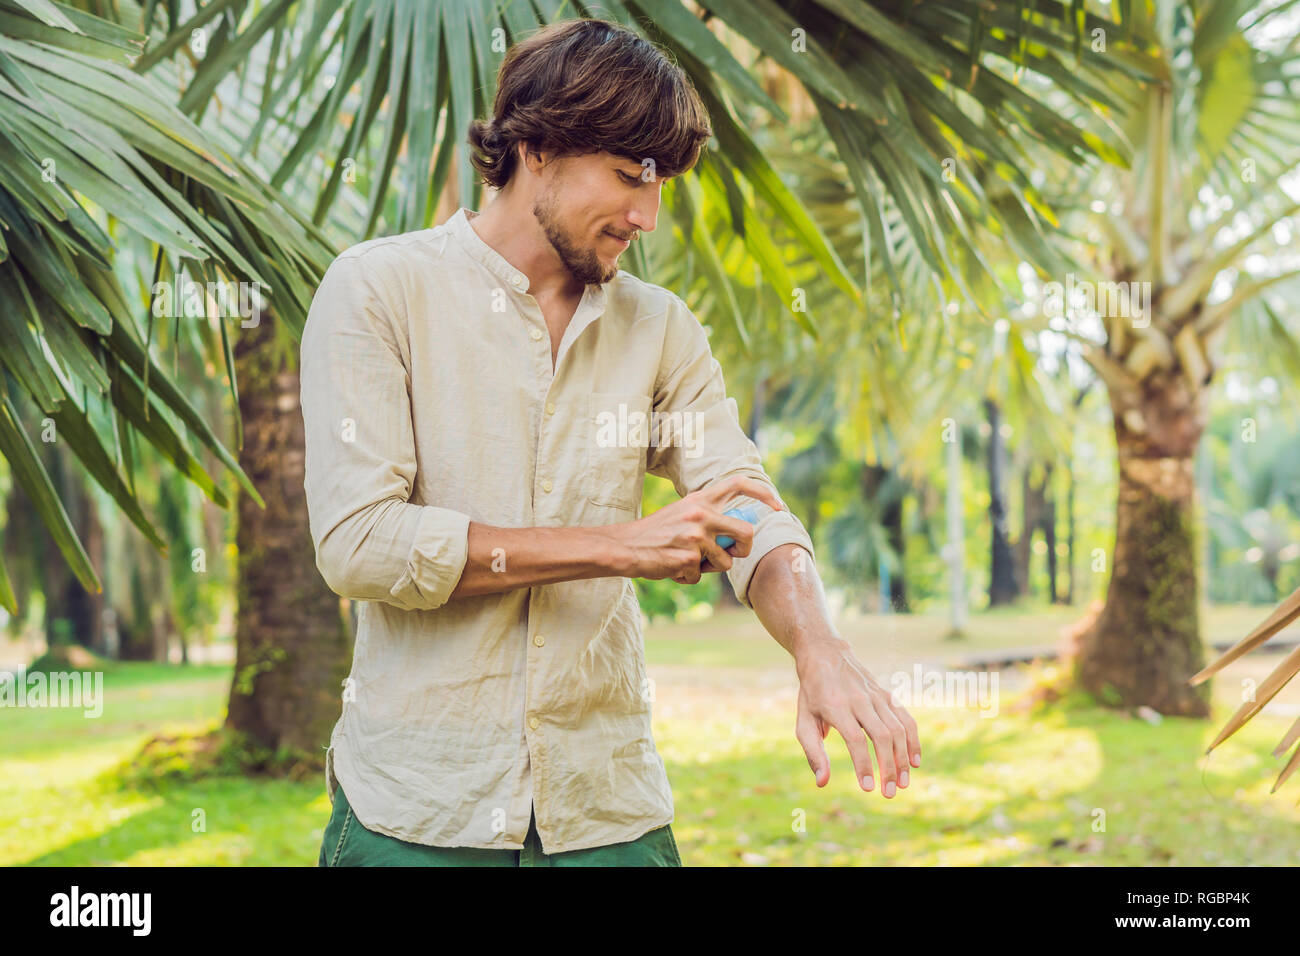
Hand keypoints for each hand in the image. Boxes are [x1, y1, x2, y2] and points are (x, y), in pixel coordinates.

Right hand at [611, 475, 784, 583]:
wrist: (625, 546)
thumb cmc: (656, 533)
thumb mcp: (683, 513)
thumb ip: (709, 516)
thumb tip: (739, 534)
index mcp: (700, 499)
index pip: (739, 484)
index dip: (764, 494)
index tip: (778, 507)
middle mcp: (701, 514)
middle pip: (747, 533)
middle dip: (744, 549)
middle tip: (732, 555)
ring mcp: (695, 537)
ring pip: (726, 563)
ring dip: (710, 568)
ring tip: (687, 561)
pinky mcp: (688, 558)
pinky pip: (701, 576)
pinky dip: (689, 577)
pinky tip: (672, 568)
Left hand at [794, 637, 920, 797]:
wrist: (825, 654)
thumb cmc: (811, 693)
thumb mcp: (804, 720)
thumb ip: (813, 751)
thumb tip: (822, 782)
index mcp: (835, 706)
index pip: (856, 740)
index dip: (864, 765)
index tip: (868, 789)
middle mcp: (859, 699)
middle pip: (882, 736)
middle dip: (889, 767)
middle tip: (890, 793)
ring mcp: (876, 695)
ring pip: (897, 729)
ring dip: (903, 758)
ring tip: (903, 783)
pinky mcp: (887, 694)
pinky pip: (905, 718)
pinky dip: (913, 740)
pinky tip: (915, 761)